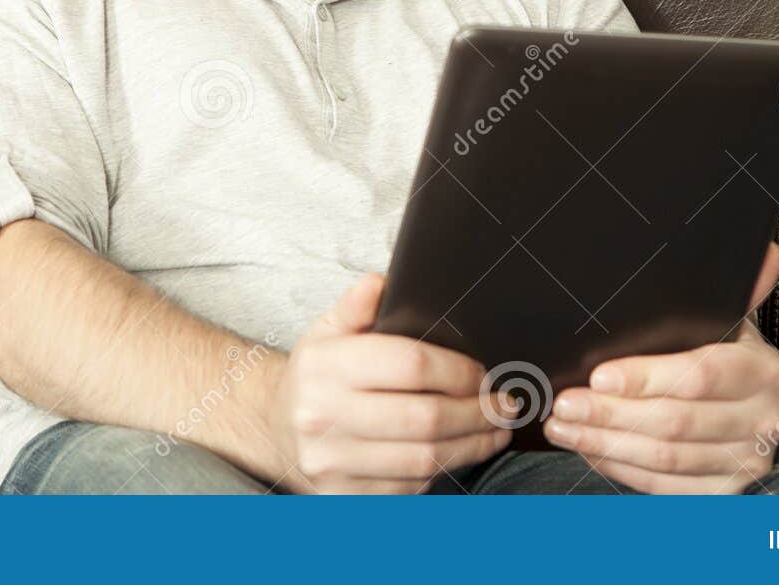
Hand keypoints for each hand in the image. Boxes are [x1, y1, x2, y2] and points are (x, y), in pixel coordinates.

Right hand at [261, 273, 512, 493]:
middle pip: (424, 418)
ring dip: (471, 446)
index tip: (483, 373)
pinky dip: (443, 472)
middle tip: (504, 404)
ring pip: (423, 460)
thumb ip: (356, 305)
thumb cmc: (316, 376)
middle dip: (476, 413)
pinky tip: (461, 454)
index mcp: (326, 366)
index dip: (458, 371)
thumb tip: (383, 282)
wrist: (274, 430)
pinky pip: (408, 488)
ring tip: (496, 430)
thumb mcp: (327, 331)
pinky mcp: (342, 497)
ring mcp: (331, 462)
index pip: (410, 365)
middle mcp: (323, 416)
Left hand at [541, 241, 778, 492]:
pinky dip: (622, 468)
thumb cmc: (728, 355)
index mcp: (764, 370)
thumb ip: (740, 288)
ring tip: (564, 426)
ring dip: (606, 442)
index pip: (698, 376)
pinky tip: (590, 449)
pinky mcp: (726, 492)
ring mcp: (747, 461)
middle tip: (565, 403)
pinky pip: (666, 486)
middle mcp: (763, 419)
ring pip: (666, 458)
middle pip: (675, 421)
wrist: (752, 408)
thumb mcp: (730, 319)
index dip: (645, 378)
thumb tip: (763, 250)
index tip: (599, 375)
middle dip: (610, 413)